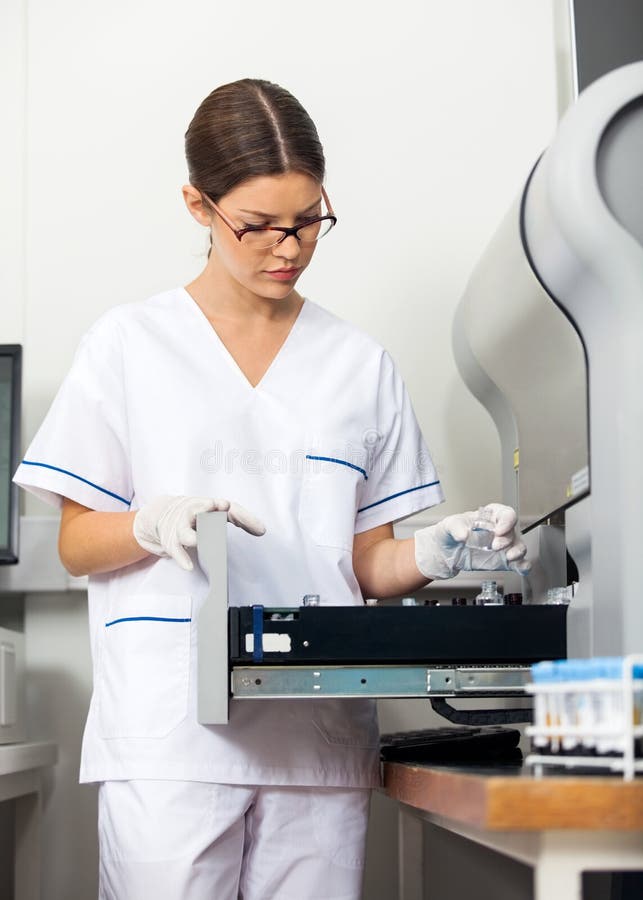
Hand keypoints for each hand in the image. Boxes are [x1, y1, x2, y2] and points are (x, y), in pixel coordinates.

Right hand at [133, 495, 265, 570]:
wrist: (163, 513)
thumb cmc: (198, 514)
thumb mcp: (219, 512)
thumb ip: (242, 520)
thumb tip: (262, 530)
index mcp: (208, 506)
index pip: (218, 506)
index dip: (221, 506)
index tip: (225, 505)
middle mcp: (192, 513)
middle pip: (196, 510)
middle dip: (203, 509)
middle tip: (211, 509)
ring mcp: (180, 527)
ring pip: (183, 531)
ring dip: (190, 536)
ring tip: (195, 541)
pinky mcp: (171, 541)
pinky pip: (175, 550)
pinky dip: (182, 558)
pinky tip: (189, 566)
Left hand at [414, 502, 529, 579]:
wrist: (445, 553)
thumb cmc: (450, 533)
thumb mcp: (449, 525)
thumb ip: (456, 527)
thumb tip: (464, 534)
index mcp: (490, 516)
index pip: (506, 514)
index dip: (506, 521)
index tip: (499, 530)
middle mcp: (500, 530)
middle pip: (513, 531)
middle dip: (507, 540)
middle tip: (494, 546)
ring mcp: (503, 547)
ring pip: (519, 547)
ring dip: (518, 552)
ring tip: (508, 557)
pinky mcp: (502, 562)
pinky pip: (519, 564)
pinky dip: (523, 567)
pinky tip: (520, 569)